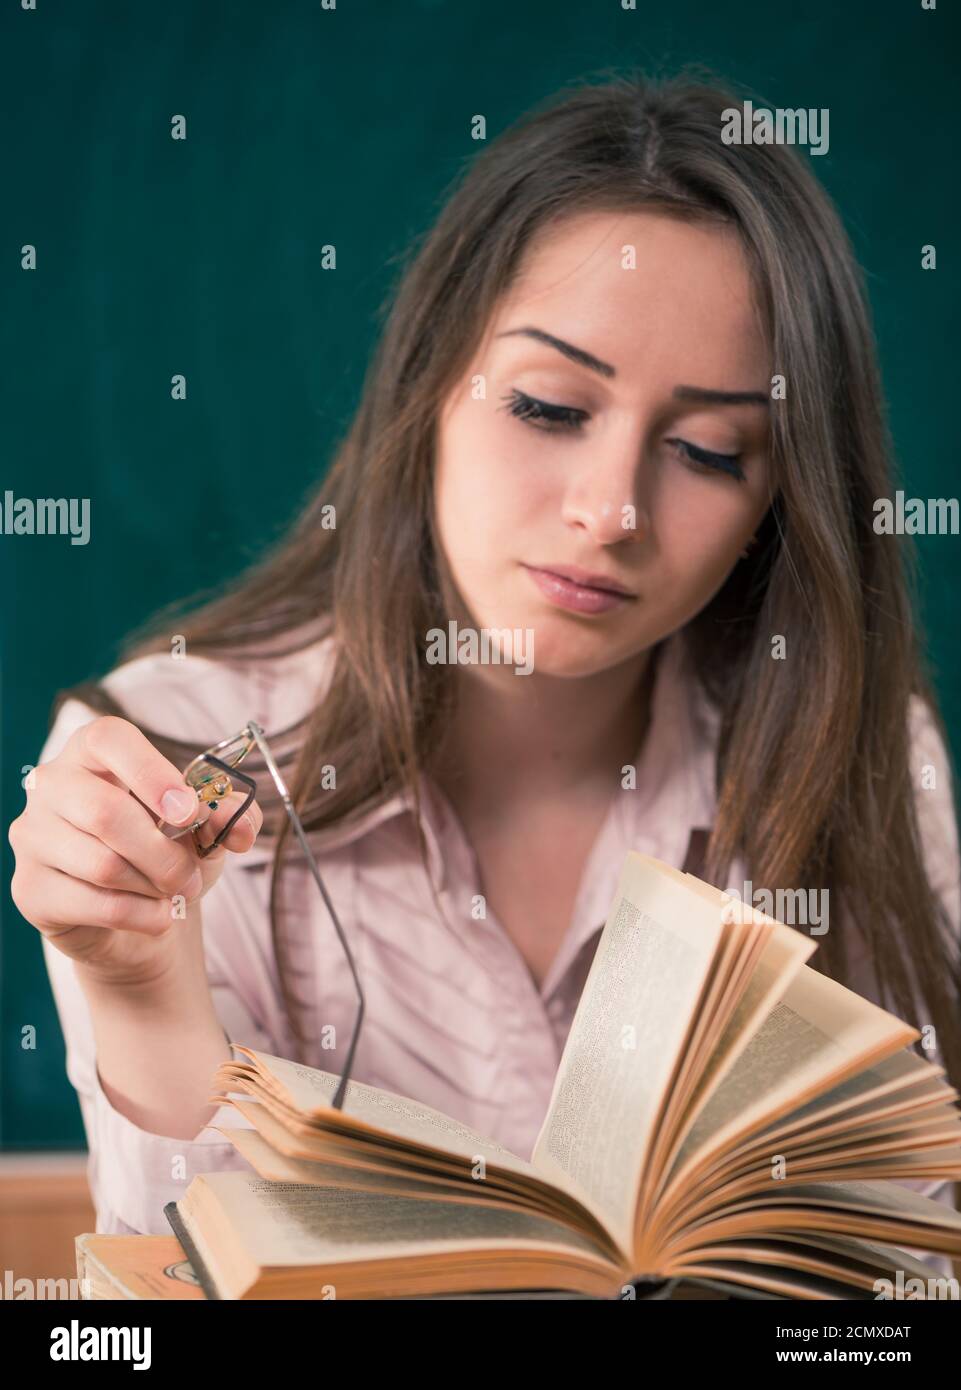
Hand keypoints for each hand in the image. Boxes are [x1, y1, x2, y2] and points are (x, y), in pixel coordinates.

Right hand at [9, 714, 263, 984]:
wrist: (138, 916)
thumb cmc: (166, 853)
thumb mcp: (206, 827)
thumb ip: (229, 815)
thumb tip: (241, 825)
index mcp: (92, 752)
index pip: (109, 740)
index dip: (152, 773)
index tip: (188, 812)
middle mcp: (52, 785)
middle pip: (105, 812)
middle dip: (164, 853)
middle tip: (190, 876)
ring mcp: (32, 836)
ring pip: (103, 864)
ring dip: (154, 886)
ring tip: (173, 893)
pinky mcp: (30, 889)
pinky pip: (95, 904)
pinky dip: (141, 915)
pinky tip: (155, 916)